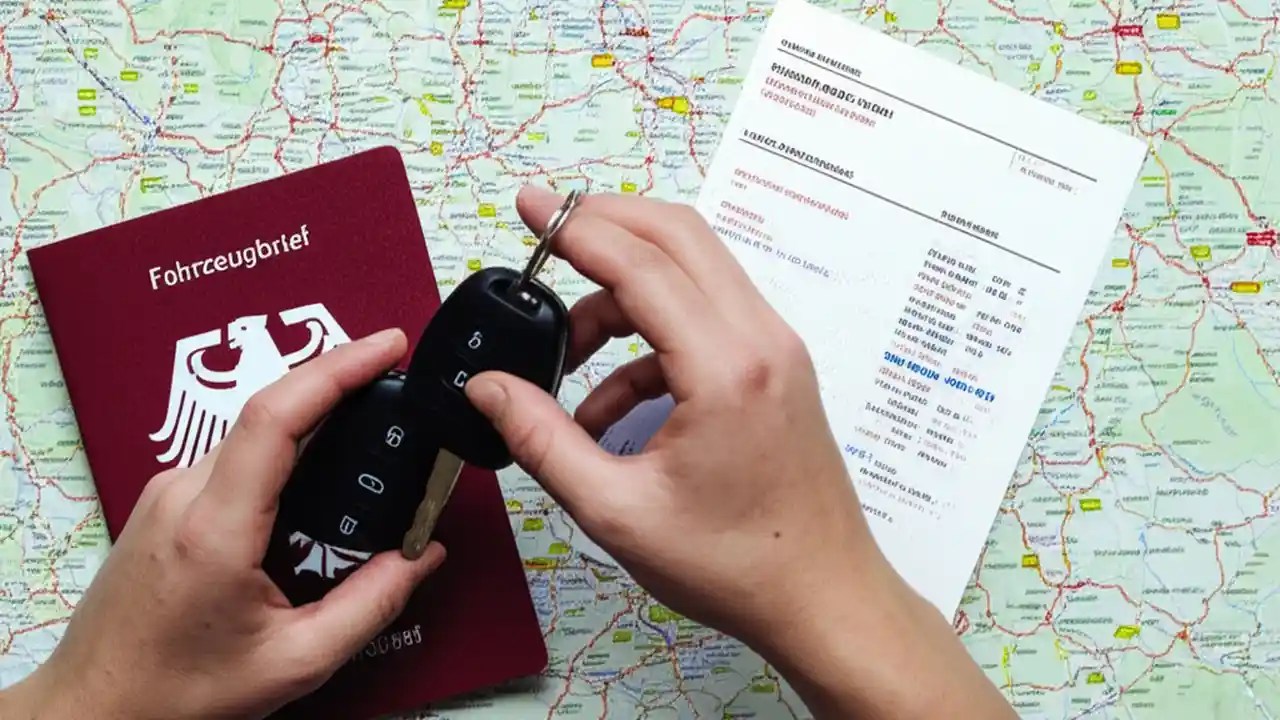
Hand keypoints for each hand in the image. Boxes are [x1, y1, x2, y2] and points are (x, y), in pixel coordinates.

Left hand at [0, 329, 444, 719]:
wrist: (93, 711)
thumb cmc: (177, 693)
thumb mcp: (295, 661)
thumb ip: (370, 603)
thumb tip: (423, 555)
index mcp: (214, 529)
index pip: (276, 417)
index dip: (336, 370)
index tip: (387, 348)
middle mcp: (182, 495)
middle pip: (269, 411)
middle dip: (338, 381)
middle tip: (397, 380)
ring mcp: (166, 494)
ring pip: (251, 431)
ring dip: (311, 414)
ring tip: (369, 419)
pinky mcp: (164, 503)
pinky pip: (234, 454)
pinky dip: (284, 444)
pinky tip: (318, 465)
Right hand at [464, 186, 1013, 718]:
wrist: (824, 599)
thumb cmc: (733, 566)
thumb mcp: (618, 512)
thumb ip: (542, 441)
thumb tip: (488, 388)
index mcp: (726, 369)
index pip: (642, 264)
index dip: (576, 227)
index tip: (529, 204)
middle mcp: (761, 341)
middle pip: (678, 236)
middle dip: (604, 225)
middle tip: (544, 234)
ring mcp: (777, 350)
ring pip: (694, 271)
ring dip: (623, 291)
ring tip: (567, 356)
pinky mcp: (776, 367)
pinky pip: (704, 319)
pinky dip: (650, 341)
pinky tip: (609, 409)